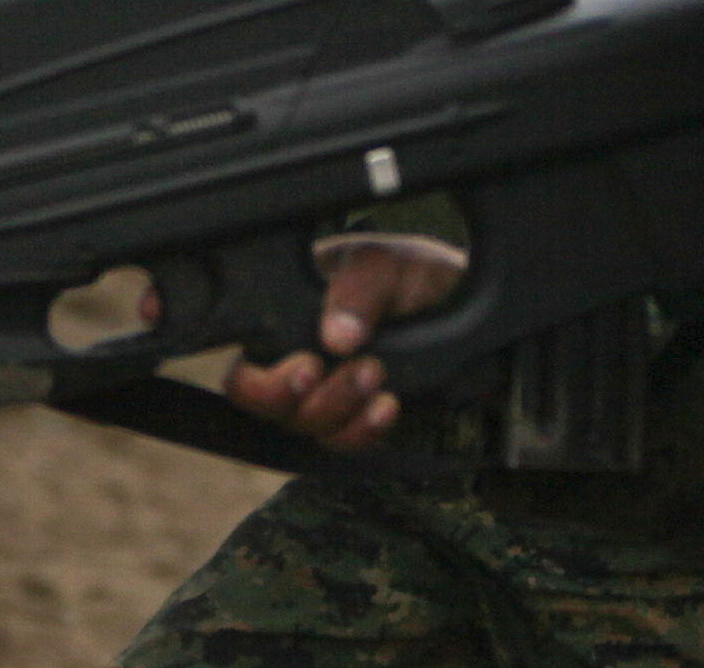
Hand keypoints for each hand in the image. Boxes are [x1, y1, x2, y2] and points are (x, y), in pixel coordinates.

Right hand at [224, 234, 464, 452]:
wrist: (460, 305)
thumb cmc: (410, 273)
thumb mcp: (383, 263)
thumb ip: (357, 290)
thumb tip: (336, 337)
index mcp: (282, 311)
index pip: (242, 357)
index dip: (259, 379)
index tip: (307, 366)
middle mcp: (292, 354)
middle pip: (258, 402)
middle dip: (290, 398)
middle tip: (330, 370)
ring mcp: (322, 389)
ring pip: (303, 425)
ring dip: (338, 408)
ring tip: (377, 373)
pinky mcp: (353, 415)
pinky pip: (343, 441)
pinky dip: (364, 430)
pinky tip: (389, 406)